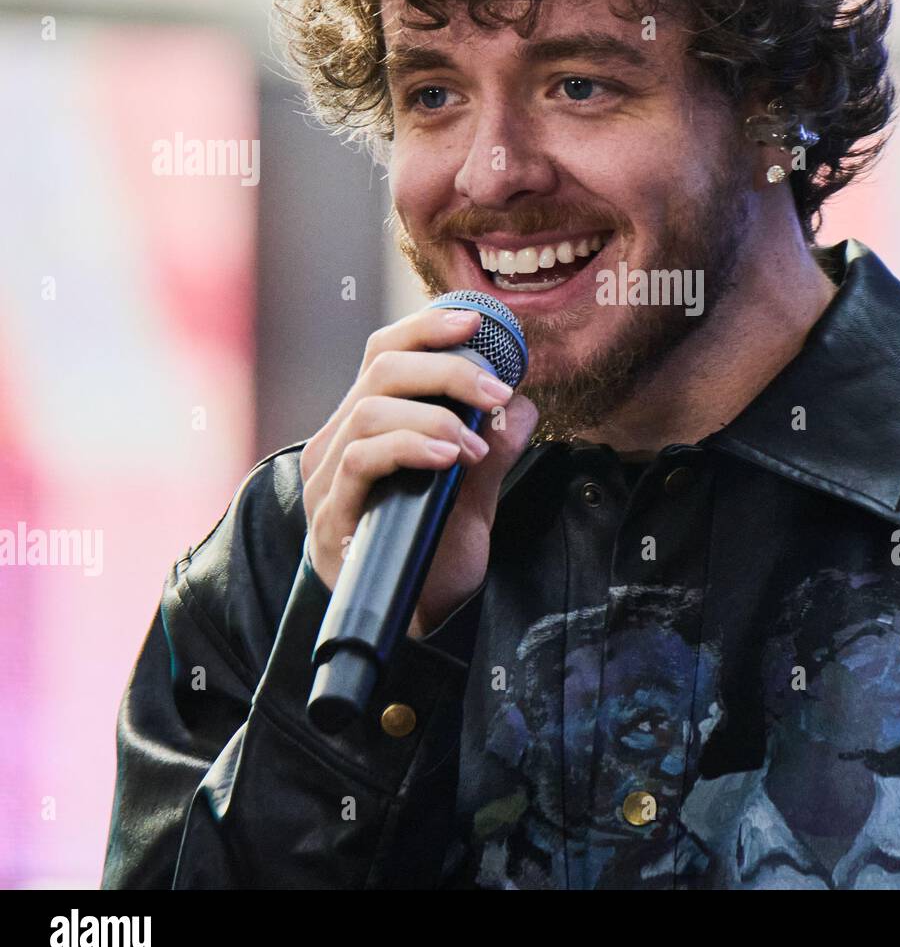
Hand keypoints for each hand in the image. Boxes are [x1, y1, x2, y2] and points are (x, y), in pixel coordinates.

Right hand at [300, 305, 537, 637]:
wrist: (412, 626)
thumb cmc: (434, 554)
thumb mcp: (474, 496)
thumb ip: (493, 451)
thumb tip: (524, 408)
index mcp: (366, 425)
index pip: (383, 354)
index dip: (426, 328)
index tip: (475, 321)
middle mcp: (339, 442)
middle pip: (382, 369)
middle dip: (448, 370)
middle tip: (498, 392)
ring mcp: (329, 479)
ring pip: (370, 408)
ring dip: (435, 413)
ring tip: (475, 442)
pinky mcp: (330, 516)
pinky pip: (362, 460)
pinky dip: (410, 447)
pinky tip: (449, 458)